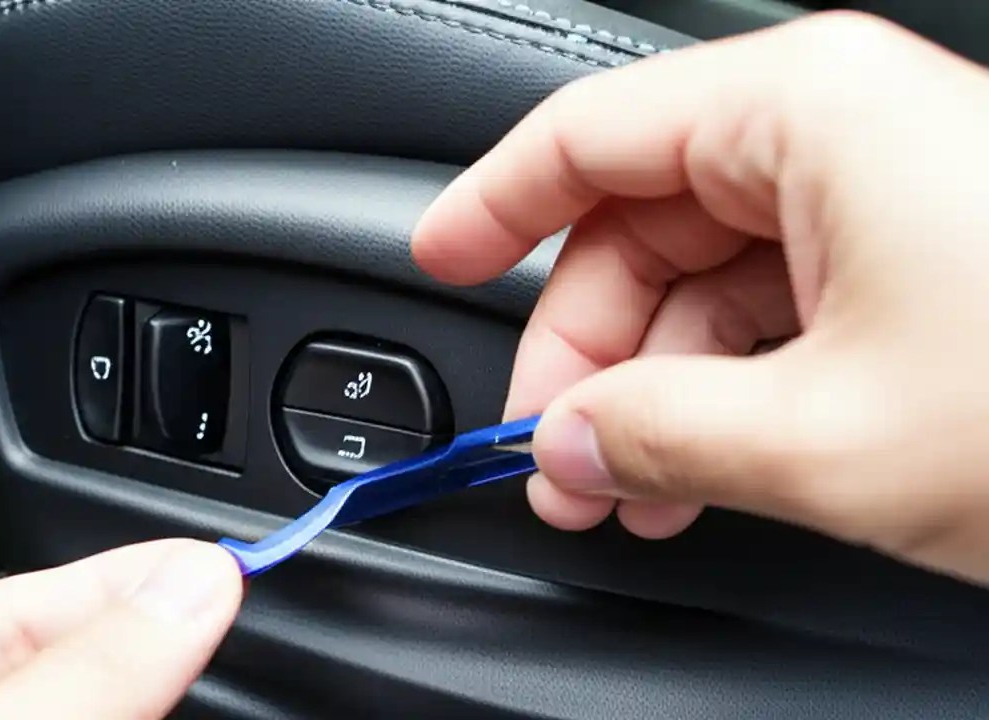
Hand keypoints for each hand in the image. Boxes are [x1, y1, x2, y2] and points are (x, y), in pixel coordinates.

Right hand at [411, 11, 988, 584]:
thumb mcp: (826, 434)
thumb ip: (657, 434)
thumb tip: (567, 442)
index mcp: (802, 113)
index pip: (587, 136)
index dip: (493, 206)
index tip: (437, 264)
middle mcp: (837, 133)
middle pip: (641, 227)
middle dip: (582, 351)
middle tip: (554, 457)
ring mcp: (880, 197)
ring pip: (706, 284)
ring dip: (651, 393)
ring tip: (629, 492)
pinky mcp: (917, 261)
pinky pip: (775, 314)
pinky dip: (724, 396)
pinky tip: (703, 472)